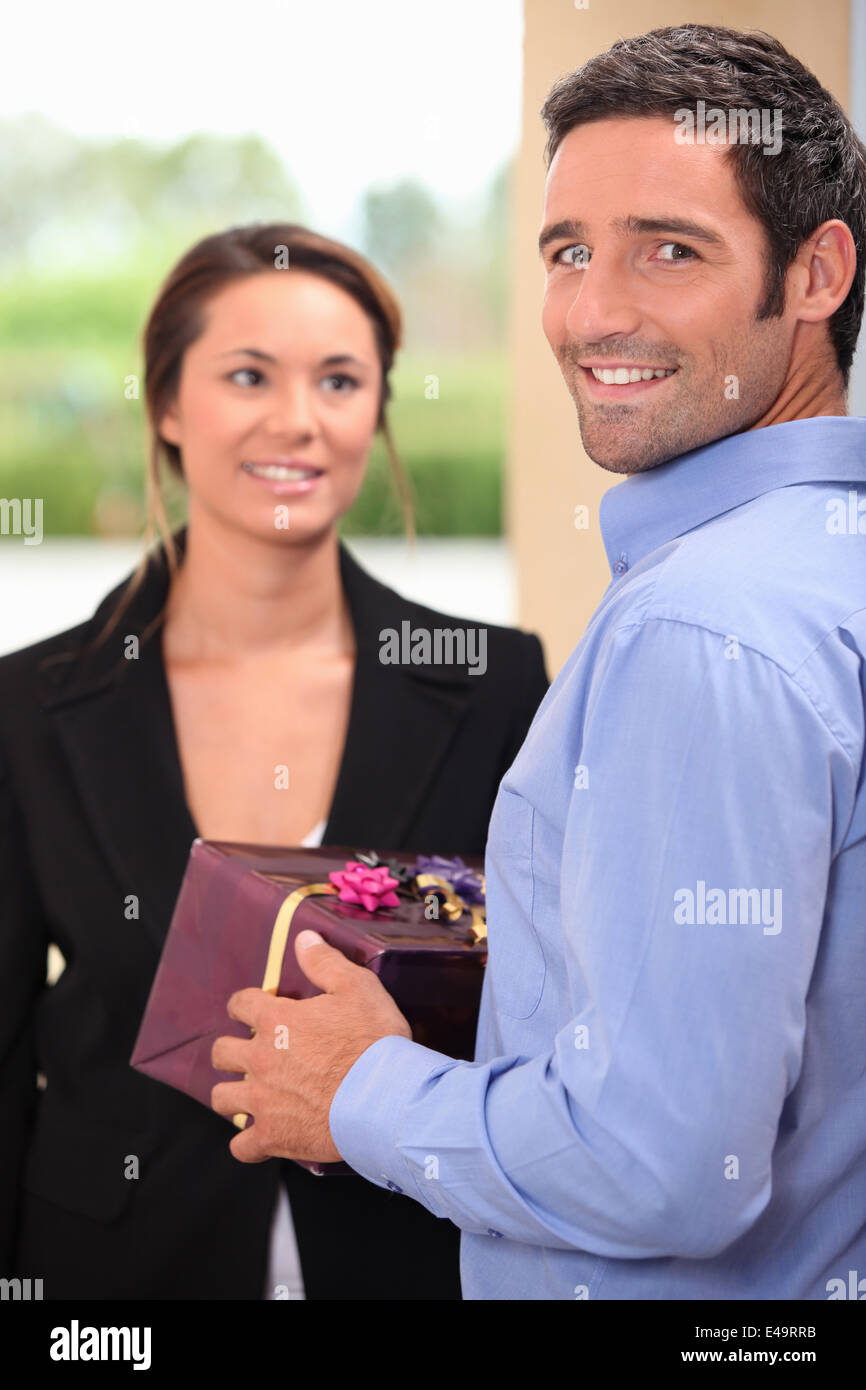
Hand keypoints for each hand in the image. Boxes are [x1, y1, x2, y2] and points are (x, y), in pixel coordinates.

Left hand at [210, 930, 411, 1163]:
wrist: (384, 1098)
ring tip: (245, 1096)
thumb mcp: (357, 987)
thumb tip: (303, 937)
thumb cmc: (374, 1041)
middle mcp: (260, 1059)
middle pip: (221, 1053)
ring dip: (230, 1095)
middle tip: (250, 1054)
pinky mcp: (273, 1136)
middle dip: (230, 1051)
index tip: (251, 1010)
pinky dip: (247, 1144)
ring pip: (222, 1098)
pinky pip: (242, 1147)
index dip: (244, 1005)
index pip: (240, 1004)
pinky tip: (258, 1140)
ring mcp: (263, 1100)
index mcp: (277, 1020)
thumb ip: (325, 961)